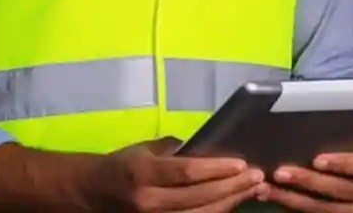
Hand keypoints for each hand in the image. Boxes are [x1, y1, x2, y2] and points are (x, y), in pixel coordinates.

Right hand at [91, 137, 267, 211]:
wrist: (94, 193)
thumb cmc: (124, 165)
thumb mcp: (146, 149)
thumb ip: (177, 150)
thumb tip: (210, 150)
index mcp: (144, 174)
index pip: (186, 173)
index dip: (216, 169)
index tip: (242, 164)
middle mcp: (150, 201)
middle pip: (200, 197)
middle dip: (233, 187)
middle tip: (257, 176)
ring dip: (231, 203)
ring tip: (253, 190)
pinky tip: (233, 203)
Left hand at [258, 127, 352, 211]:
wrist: (346, 154)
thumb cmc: (350, 135)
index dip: (346, 164)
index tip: (318, 159)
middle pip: (346, 191)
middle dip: (312, 182)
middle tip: (283, 171)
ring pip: (328, 208)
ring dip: (295, 197)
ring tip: (270, 184)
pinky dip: (289, 203)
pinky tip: (268, 192)